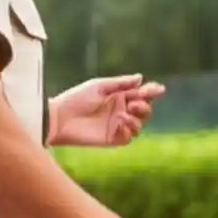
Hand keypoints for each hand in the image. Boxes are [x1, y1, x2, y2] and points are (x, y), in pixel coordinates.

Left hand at [49, 74, 165, 146]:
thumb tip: (141, 78)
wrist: (59, 119)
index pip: (141, 94)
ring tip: (124, 114)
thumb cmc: (76, 99)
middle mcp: (121, 110)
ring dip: (137, 118)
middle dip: (145, 105)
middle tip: (134, 103)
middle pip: (145, 109)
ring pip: (140, 123)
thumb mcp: (99, 86)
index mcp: (119, 96)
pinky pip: (130, 136)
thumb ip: (121, 83)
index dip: (151, 91)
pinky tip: (121, 123)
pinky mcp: (113, 139)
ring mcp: (118, 125)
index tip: (158, 89)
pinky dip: (130, 129)